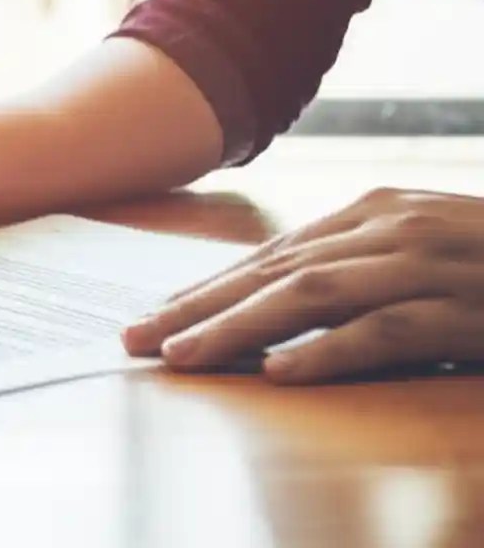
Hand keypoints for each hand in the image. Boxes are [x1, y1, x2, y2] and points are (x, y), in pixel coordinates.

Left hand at [122, 187, 483, 382]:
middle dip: (198, 308)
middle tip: (135, 339)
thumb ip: (353, 268)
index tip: (153, 318)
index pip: (271, 256)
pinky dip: (330, 353)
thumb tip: (274, 306)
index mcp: (374, 212)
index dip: (207, 289)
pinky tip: (279, 374)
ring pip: (312, 295)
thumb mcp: (417, 251)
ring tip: (182, 356)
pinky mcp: (464, 311)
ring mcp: (428, 265)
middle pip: (275, 272)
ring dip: (238, 328)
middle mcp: (391, 229)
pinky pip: (387, 332)